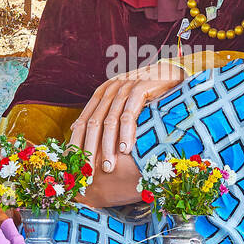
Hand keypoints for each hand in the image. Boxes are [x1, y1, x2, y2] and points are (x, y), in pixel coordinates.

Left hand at [70, 61, 184, 174]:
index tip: (75, 165)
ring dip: (107, 146)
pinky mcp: (141, 87)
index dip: (76, 144)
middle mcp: (110, 89)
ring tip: (108, 167)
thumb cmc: (146, 92)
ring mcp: (125, 87)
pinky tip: (126, 150)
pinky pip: (129, 114)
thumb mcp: (120, 100)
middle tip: (88, 172)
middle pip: (93, 124)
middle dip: (89, 149)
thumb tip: (73, 128)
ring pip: (110, 121)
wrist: (171, 72)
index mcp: (101, 93)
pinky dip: (126, 133)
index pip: (82, 122)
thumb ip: (99, 113)